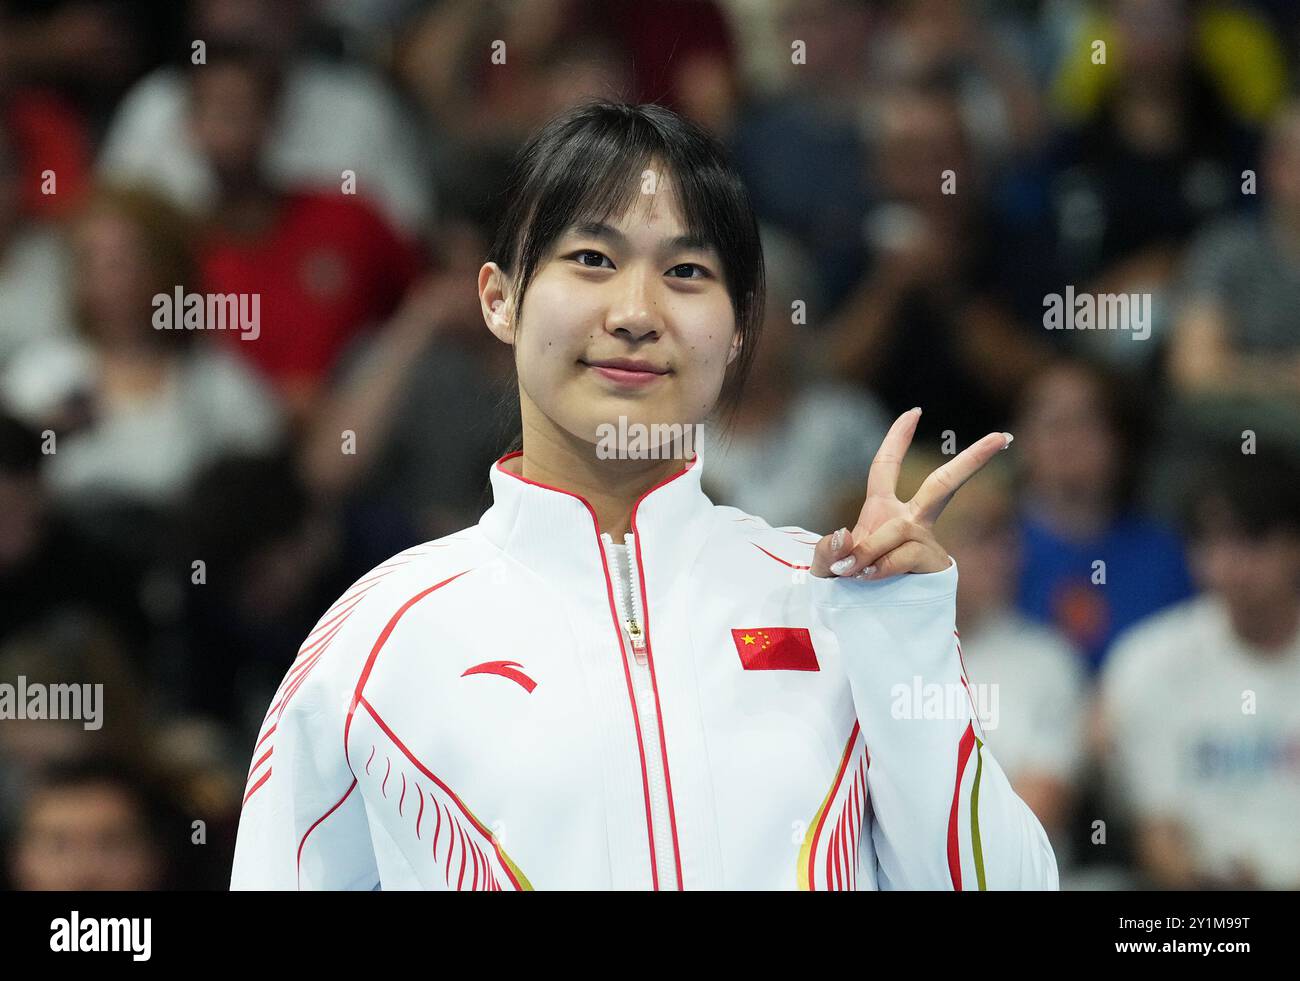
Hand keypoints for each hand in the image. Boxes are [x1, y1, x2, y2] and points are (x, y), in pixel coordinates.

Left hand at [810, 407, 1011, 580]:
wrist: (863, 627)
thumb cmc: (845, 591)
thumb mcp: (824, 568)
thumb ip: (827, 550)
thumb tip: (847, 535)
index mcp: (882, 511)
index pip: (886, 467)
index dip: (897, 438)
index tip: (915, 412)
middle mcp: (911, 522)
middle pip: (943, 485)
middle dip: (973, 460)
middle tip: (1003, 437)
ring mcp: (925, 545)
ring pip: (901, 530)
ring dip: (872, 550)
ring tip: (852, 572)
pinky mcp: (934, 568)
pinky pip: (905, 556)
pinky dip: (881, 566)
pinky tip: (870, 579)